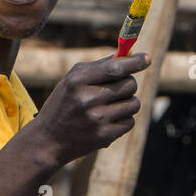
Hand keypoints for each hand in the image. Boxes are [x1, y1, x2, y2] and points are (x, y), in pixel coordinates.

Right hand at [31, 53, 148, 165]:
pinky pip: (130, 122)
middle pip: (130, 84)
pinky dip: (124, 120)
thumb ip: (99, 67)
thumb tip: (129, 55)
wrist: (48, 140)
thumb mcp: (72, 81)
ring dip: (128, 103)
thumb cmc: (64, 104)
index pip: (115, 68)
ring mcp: (97, 119)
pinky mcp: (104, 136)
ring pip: (134, 104)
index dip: (134, 62)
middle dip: (128, 85)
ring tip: (111, 107)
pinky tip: (108, 121)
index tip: (147, 59)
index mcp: (77, 80)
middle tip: (116, 89)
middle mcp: (87, 99)